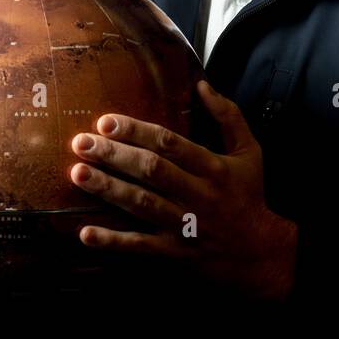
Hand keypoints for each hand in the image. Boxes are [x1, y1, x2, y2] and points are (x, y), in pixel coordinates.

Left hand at [68, 79, 296, 302]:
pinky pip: (140, 247)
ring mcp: (185, 226)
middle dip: (114, 156)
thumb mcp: (250, 152)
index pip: (171, 144)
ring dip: (108, 189)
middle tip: (82, 143)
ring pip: (142, 205)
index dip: (137, 131)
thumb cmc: (249, 196)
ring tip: (78, 173)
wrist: (260, 253)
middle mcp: (198, 195)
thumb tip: (202, 85)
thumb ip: (228, 116)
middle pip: (151, 171)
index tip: (106, 121)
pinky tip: (85, 234)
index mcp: (214, 168)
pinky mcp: (175, 253)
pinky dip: (113, 242)